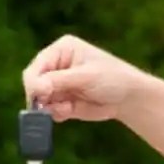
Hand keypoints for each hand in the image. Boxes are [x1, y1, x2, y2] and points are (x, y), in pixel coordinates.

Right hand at [21, 34, 146, 121]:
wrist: (129, 98)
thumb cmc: (112, 78)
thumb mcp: (86, 76)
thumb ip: (59, 81)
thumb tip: (35, 88)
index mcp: (61, 50)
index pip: (37, 66)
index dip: (34, 82)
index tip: (40, 95)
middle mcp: (56, 66)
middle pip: (34, 83)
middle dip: (41, 97)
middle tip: (53, 105)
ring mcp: (58, 85)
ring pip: (40, 100)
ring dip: (51, 107)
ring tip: (68, 108)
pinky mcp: (62, 102)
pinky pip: (49, 110)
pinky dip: (57, 113)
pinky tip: (71, 110)